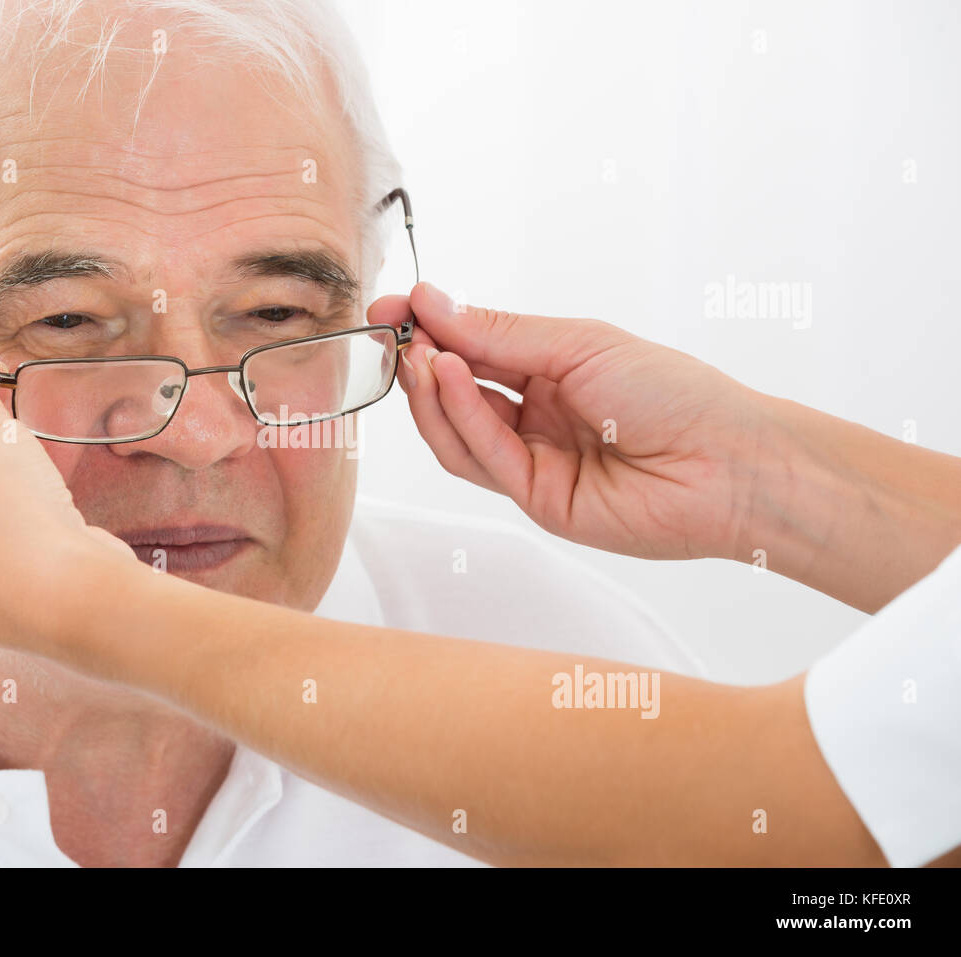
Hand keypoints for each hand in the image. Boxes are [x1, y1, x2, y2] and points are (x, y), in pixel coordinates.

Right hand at [371, 284, 763, 561]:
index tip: (392, 308)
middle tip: (395, 329)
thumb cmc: (673, 392)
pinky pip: (484, 458)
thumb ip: (499, 334)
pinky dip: (460, 416)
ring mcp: (535, 462)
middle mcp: (537, 419)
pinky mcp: (536, 500)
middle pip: (457, 395)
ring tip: (420, 352)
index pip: (473, 351)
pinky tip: (450, 376)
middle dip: (422, 361)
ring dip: (432, 392)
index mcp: (551, 373)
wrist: (727, 461)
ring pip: (458, 433)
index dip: (431, 331)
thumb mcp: (578, 343)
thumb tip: (433, 304)